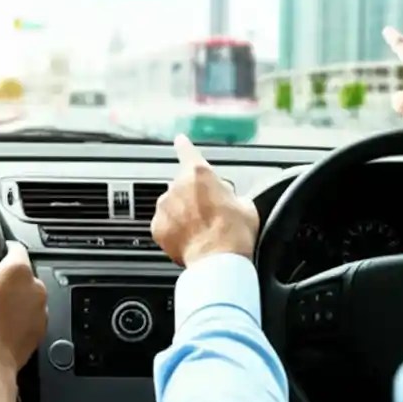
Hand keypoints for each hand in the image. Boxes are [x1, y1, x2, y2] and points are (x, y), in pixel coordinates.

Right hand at [0, 242, 46, 383]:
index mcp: (18, 270)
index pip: (16, 249)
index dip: (4, 250)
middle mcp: (35, 286)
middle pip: (22, 274)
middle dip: (8, 280)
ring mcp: (42, 308)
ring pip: (28, 296)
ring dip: (15, 299)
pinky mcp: (42, 328)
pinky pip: (31, 315)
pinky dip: (20, 317)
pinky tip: (3, 325)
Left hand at [151, 135, 258, 266]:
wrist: (218, 261)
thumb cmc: (234, 233)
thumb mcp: (245, 205)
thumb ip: (230, 194)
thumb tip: (229, 199)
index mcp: (199, 174)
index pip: (188, 152)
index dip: (184, 146)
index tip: (179, 140)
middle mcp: (177, 187)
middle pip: (183, 186)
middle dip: (193, 196)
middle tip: (210, 215)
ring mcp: (164, 207)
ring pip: (172, 205)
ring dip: (182, 213)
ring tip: (201, 231)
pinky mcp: (157, 227)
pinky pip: (164, 225)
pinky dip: (174, 230)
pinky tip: (190, 240)